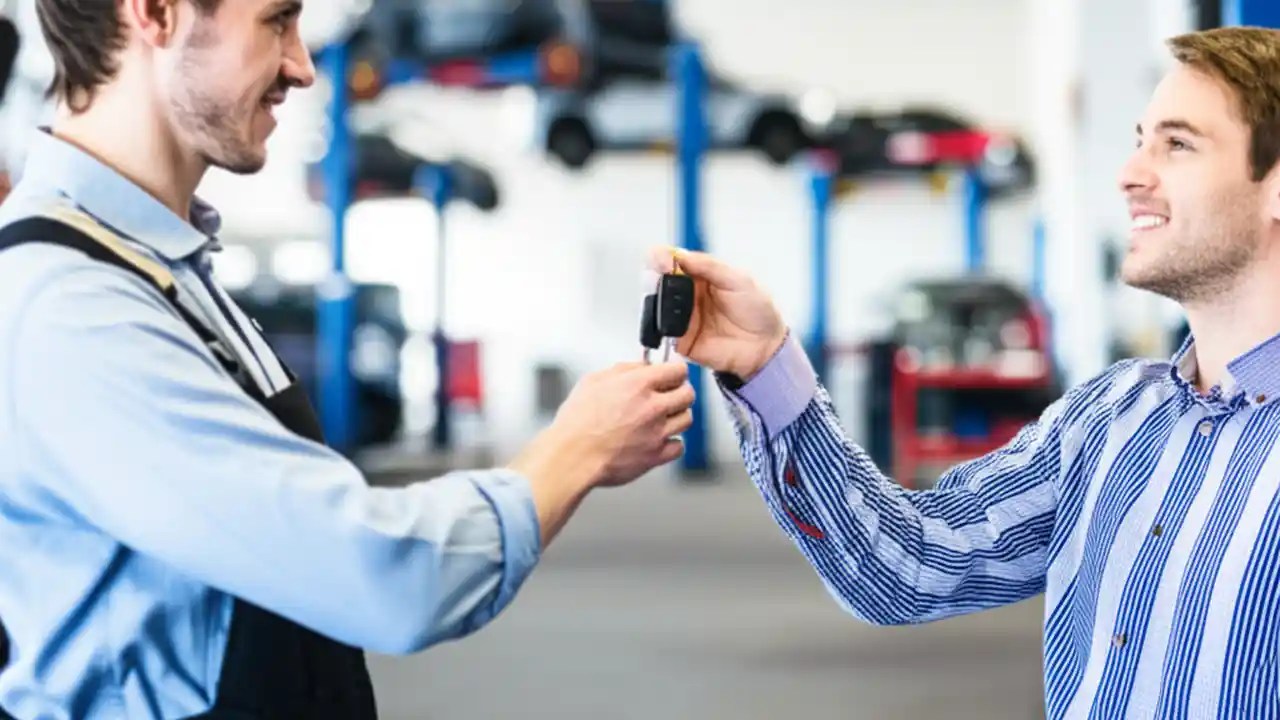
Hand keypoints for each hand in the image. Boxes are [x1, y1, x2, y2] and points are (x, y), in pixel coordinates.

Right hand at [550, 361, 693, 486]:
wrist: (572, 456)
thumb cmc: (576, 423)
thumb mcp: (593, 381)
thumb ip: (623, 370)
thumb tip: (641, 367)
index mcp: (638, 385)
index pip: (677, 370)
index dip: (676, 371)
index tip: (673, 374)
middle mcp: (652, 407)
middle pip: (688, 394)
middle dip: (680, 392)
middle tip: (671, 394)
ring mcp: (657, 432)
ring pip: (686, 419)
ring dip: (677, 416)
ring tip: (664, 417)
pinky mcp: (656, 455)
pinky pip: (679, 446)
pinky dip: (672, 442)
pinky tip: (660, 439)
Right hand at [647, 246, 786, 379]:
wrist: (765, 347)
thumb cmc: (758, 312)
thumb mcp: (739, 280)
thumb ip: (710, 266)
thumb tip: (681, 255)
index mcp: (701, 276)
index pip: (674, 260)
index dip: (663, 257)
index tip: (665, 261)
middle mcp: (688, 295)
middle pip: (659, 281)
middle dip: (654, 277)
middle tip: (660, 276)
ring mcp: (683, 317)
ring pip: (657, 305)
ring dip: (655, 300)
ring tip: (665, 299)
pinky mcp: (681, 340)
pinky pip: (662, 332)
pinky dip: (659, 326)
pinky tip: (667, 321)